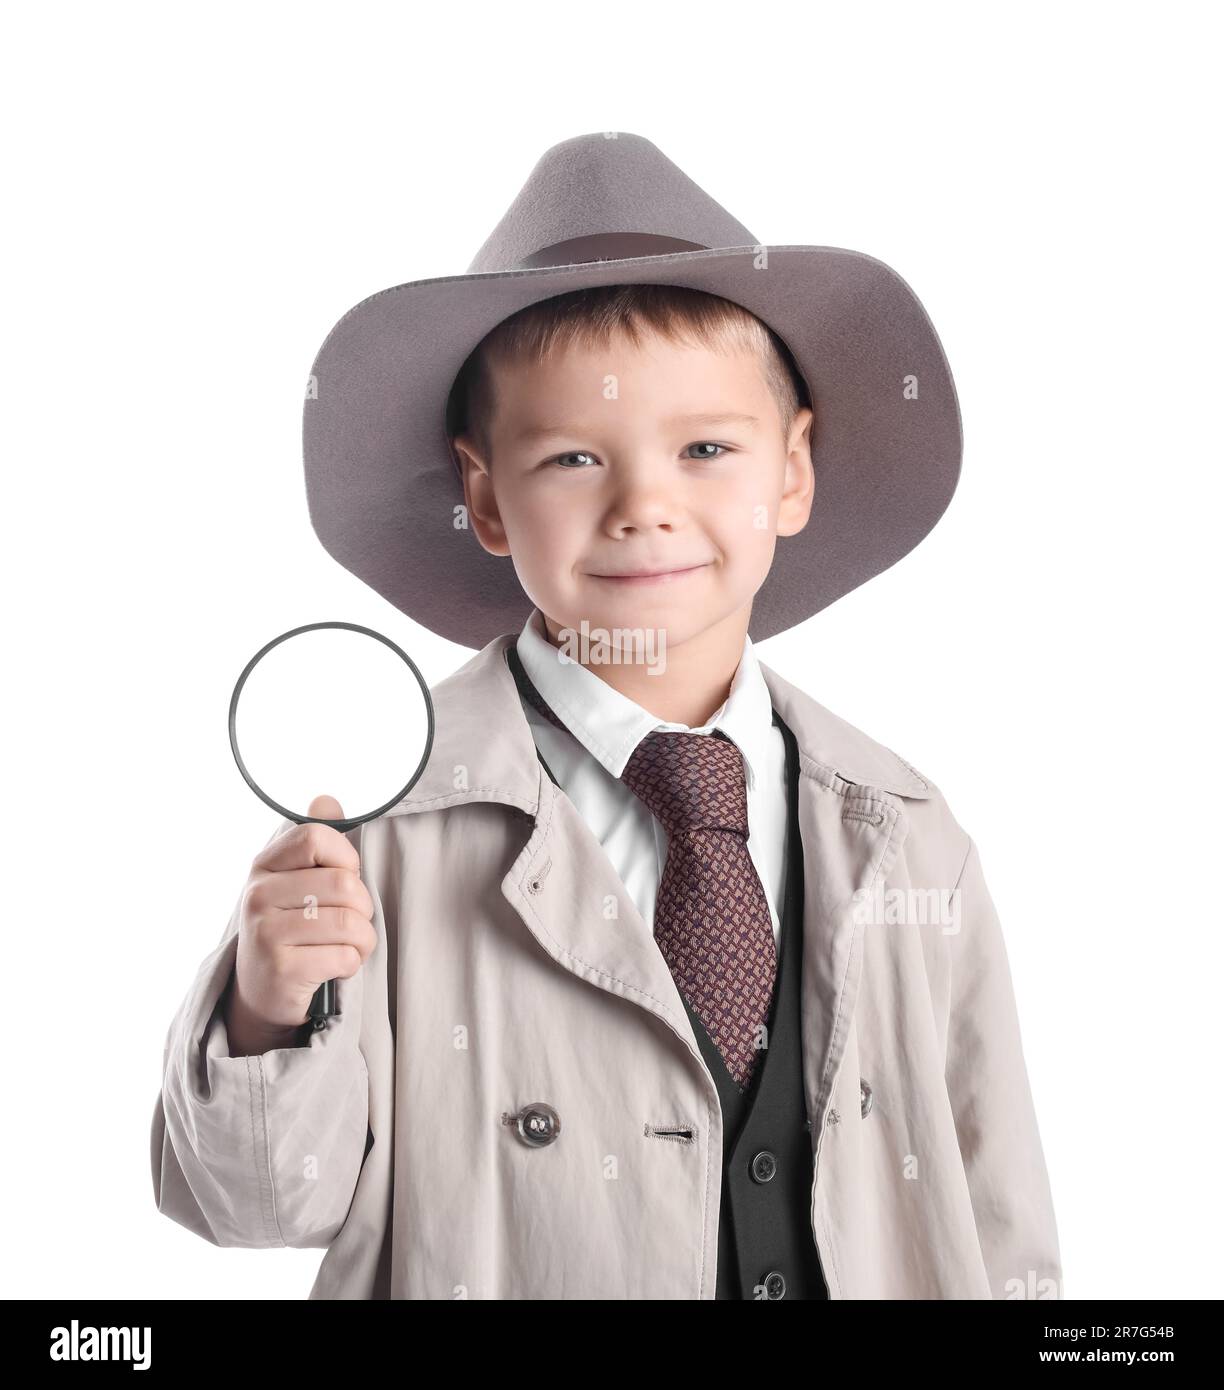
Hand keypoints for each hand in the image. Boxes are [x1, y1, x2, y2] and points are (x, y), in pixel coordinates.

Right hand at [225, 796, 376, 1052]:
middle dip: (362, 907)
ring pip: (350, 922)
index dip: (346, 859)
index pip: (318, 838)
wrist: (261, 992)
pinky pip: (345, 956)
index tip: (343, 877)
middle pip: (344, 884)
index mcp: (264, 865)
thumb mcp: (295, 881)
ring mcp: (266, 933)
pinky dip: (352, 963)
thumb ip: (315, 841)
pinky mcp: (281, 969)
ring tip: (348, 945)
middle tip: (351, 921)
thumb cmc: (289, 928)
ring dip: (363, 939)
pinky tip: (336, 966)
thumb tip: (326, 799)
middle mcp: (258, 895)